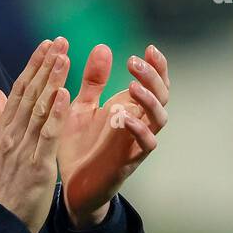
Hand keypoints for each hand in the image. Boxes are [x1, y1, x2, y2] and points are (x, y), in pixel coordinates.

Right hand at [0, 37, 70, 232]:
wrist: (0, 221)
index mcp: (4, 130)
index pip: (19, 90)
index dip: (33, 66)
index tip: (46, 45)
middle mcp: (13, 135)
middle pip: (30, 94)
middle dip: (46, 66)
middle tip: (60, 41)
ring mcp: (25, 149)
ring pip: (40, 108)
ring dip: (52, 81)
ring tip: (65, 57)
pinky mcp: (38, 164)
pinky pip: (48, 135)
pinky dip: (55, 114)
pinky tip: (64, 94)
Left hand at [57, 43, 169, 227]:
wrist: (70, 186)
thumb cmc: (79, 145)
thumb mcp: (81, 106)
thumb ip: (93, 80)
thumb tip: (103, 46)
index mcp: (129, 107)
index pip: (153, 83)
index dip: (157, 66)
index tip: (150, 48)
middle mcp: (139, 122)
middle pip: (162, 96)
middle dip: (153, 77)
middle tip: (134, 61)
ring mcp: (136, 142)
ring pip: (159, 119)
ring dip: (149, 100)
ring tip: (132, 86)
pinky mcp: (129, 161)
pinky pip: (145, 145)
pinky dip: (139, 130)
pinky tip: (126, 118)